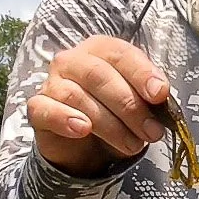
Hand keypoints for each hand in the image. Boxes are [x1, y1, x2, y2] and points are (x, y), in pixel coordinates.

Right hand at [26, 35, 170, 176]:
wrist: (86, 148)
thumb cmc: (115, 116)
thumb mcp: (138, 106)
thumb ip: (149, 97)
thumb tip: (160, 95)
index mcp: (100, 50)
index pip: (120, 53)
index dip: (141, 73)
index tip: (160, 94)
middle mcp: (73, 60)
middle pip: (99, 75)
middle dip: (130, 105)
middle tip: (151, 132)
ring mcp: (52, 82)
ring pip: (77, 96)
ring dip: (110, 124)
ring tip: (132, 145)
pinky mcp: (38, 108)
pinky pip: (47, 109)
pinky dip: (65, 119)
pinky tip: (83, 130)